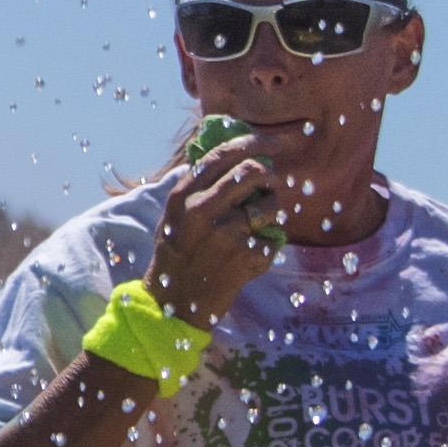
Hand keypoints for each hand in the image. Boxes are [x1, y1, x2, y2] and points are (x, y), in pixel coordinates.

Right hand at [145, 143, 288, 324]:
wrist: (174, 303)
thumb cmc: (177, 253)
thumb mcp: (174, 214)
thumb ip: (196, 185)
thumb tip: (228, 151)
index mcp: (183, 196)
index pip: (222, 154)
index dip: (252, 143)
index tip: (270, 143)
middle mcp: (202, 210)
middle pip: (252, 171)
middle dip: (268, 176)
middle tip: (269, 185)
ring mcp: (226, 234)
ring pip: (269, 204)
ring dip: (272, 211)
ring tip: (258, 225)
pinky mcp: (245, 257)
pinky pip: (273, 238)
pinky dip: (268, 246)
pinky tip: (249, 256)